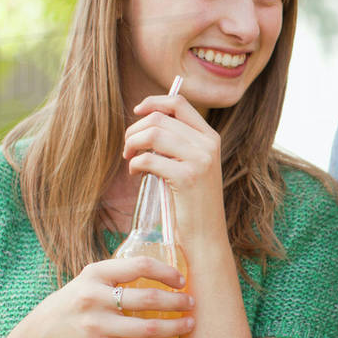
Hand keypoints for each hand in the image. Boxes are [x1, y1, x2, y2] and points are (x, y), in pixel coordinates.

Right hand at [14, 256, 194, 337]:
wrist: (41, 336)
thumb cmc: (74, 303)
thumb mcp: (89, 279)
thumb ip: (118, 275)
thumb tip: (163, 272)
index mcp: (95, 274)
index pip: (139, 266)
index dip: (166, 272)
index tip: (181, 280)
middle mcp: (95, 298)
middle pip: (149, 299)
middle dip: (177, 302)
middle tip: (191, 304)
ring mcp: (96, 326)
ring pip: (147, 329)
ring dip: (175, 327)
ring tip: (189, 324)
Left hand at [125, 92, 224, 236]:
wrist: (205, 236)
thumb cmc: (192, 202)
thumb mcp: (191, 166)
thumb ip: (178, 143)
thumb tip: (145, 123)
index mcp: (210, 137)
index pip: (179, 103)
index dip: (153, 102)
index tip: (137, 111)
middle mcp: (208, 144)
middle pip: (159, 118)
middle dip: (134, 130)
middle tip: (127, 149)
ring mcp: (200, 159)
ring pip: (152, 134)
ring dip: (132, 145)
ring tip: (129, 160)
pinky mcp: (187, 177)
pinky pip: (148, 159)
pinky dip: (134, 165)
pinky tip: (135, 174)